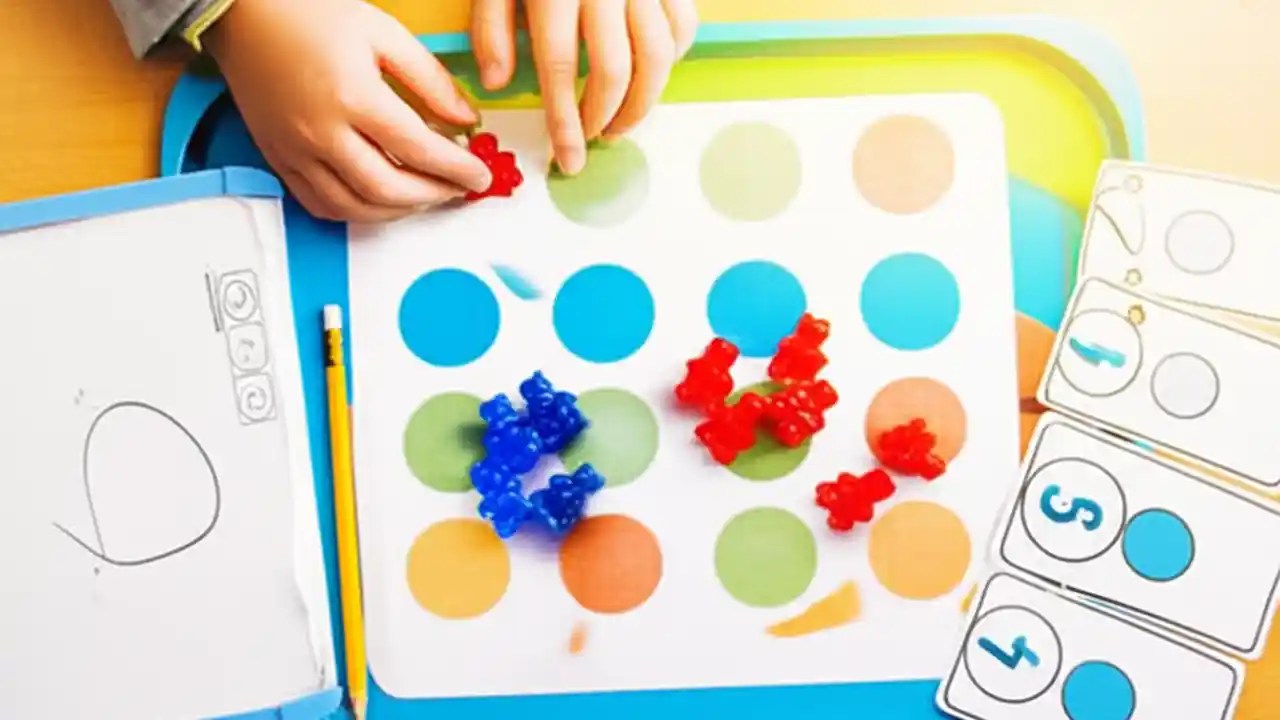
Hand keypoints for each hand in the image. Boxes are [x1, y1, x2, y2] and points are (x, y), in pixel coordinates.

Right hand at [205, 0, 492, 221]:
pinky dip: (356, 212)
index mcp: (352, 96)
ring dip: (399, 211)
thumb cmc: (306, 11)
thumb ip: (430, 80)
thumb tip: (464, 119)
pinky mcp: (279, 158)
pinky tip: (379, 201)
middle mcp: (321, 132)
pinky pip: (320, 205)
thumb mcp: (384, 32)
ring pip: (355, 208)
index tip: (479, 175)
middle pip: (389, 190)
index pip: (419, 150)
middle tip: (458, 188)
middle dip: (434, 195)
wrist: (243, 12)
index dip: (457, 169)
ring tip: (425, 196)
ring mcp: (296, 151)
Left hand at [471, 0, 697, 174]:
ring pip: (657, 57)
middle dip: (604, 118)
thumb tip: (496, 83)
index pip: (559, 67)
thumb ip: (491, 26)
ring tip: (620, 124)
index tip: (566, 159)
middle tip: (591, 141)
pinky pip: (683, 27)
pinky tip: (650, 76)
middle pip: (614, 70)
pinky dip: (672, 60)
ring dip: (642, 103)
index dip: (564, 121)